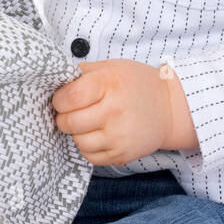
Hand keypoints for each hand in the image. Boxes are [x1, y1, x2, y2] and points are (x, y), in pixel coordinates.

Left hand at [51, 59, 197, 165]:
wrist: (168, 108)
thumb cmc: (136, 84)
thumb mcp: (111, 67)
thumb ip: (82, 72)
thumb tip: (55, 82)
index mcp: (110, 84)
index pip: (69, 98)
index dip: (59, 100)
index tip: (63, 99)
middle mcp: (115, 112)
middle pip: (69, 122)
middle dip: (64, 117)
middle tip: (71, 112)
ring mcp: (119, 136)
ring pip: (78, 141)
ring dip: (77, 132)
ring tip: (88, 122)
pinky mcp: (122, 155)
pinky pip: (90, 156)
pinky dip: (88, 146)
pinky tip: (98, 134)